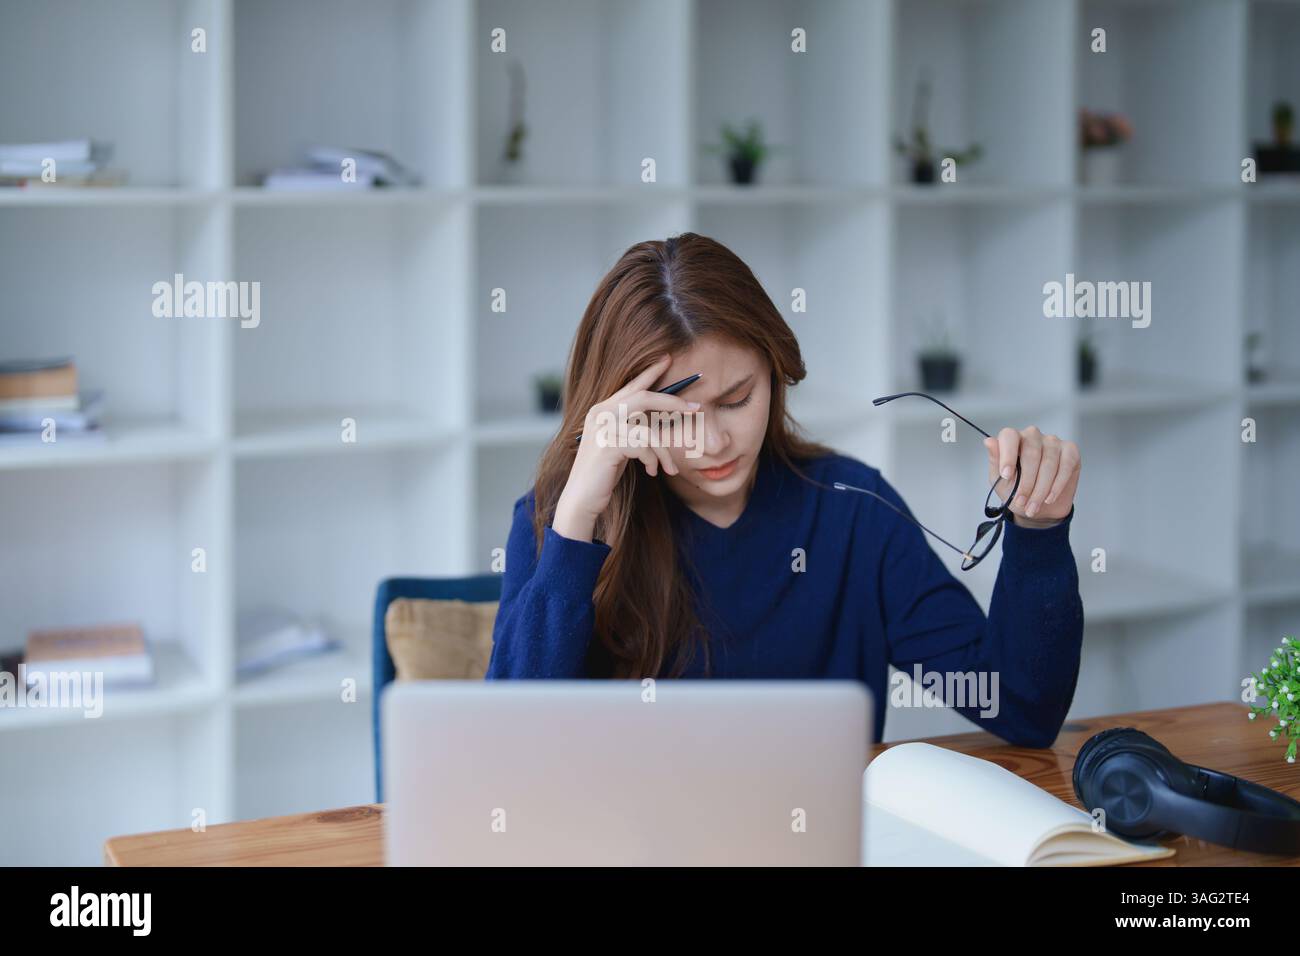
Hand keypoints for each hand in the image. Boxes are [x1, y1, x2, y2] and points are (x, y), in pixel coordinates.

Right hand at [553, 354, 698, 541]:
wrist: (581, 498)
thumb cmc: (603, 474)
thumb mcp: (620, 446)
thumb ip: (632, 429)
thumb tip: (659, 420)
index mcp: (602, 410)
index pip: (630, 386)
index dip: (650, 372)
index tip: (667, 359)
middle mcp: (600, 413)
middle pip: (643, 398)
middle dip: (672, 402)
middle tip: (695, 409)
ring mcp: (602, 428)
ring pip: (648, 429)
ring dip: (664, 451)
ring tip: (670, 469)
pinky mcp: (608, 445)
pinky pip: (643, 446)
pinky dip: (652, 460)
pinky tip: (651, 472)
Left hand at [983, 426, 1079, 528]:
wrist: (1038, 509)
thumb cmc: (1017, 491)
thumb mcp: (1000, 481)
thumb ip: (995, 461)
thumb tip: (988, 441)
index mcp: (1013, 440)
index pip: (1009, 436)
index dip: (1007, 454)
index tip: (1006, 475)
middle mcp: (1033, 436)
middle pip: (1031, 452)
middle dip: (1026, 482)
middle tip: (1022, 501)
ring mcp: (1052, 442)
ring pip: (1049, 462)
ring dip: (1041, 488)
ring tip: (1034, 506)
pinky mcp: (1070, 451)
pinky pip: (1066, 465)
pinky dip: (1057, 484)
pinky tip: (1050, 497)